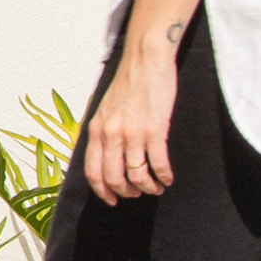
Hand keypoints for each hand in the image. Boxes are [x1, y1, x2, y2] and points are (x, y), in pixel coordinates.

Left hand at [85, 36, 179, 206]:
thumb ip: (102, 132)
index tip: (112, 200)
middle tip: (137, 193)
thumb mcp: (104, 108)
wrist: (145, 60)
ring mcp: (132, 133)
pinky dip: (164, 176)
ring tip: (155, 188)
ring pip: (137, 175)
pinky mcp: (154, 129)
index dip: (103, 191)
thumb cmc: (128, 83)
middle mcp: (111, 134)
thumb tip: (104, 157)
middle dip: (127, 192)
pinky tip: (167, 178)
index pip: (93, 171)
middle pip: (114, 178)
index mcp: (96, 129)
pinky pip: (159, 163)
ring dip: (148, 187)